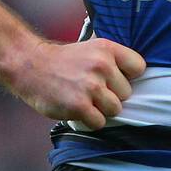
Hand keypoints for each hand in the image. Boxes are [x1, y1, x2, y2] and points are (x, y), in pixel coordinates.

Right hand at [12, 37, 146, 129]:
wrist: (30, 66)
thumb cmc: (64, 61)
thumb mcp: (91, 48)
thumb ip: (114, 60)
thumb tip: (139, 80)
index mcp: (107, 49)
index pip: (139, 67)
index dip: (128, 77)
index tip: (114, 78)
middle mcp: (101, 66)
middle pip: (127, 93)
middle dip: (111, 95)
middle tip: (91, 89)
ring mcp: (90, 87)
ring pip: (115, 110)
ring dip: (101, 109)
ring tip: (85, 99)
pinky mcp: (79, 106)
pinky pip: (100, 122)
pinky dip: (90, 120)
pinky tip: (78, 109)